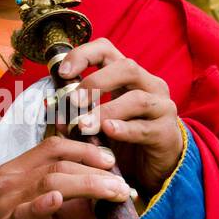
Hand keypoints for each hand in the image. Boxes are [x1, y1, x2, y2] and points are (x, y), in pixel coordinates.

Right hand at [0, 134, 133, 218]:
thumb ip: (77, 206)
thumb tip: (112, 199)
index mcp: (18, 170)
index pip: (54, 147)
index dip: (86, 150)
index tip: (112, 162)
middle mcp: (9, 179)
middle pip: (58, 163)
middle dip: (96, 171)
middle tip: (123, 185)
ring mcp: (4, 202)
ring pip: (49, 182)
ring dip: (87, 185)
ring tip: (113, 193)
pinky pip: (24, 212)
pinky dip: (42, 204)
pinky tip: (57, 200)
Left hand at [55, 40, 182, 196]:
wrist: (157, 168)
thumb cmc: (125, 140)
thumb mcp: (99, 122)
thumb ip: (78, 113)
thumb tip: (52, 108)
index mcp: (129, 76)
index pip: (107, 50)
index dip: (83, 55)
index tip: (63, 73)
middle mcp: (149, 85)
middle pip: (126, 68)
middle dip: (96, 82)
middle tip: (74, 101)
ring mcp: (162, 108)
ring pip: (137, 99)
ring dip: (106, 110)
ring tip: (84, 125)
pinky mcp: (166, 133)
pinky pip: (145, 128)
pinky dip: (125, 129)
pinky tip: (109, 131)